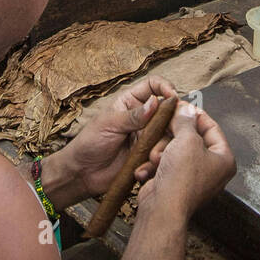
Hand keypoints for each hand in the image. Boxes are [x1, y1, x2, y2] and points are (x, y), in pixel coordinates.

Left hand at [56, 75, 177, 200]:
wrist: (82, 173)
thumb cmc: (89, 143)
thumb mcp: (108, 124)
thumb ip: (132, 115)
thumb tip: (155, 102)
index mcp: (130, 101)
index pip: (153, 86)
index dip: (165, 87)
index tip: (173, 97)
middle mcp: (142, 117)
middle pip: (167, 110)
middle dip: (174, 119)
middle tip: (177, 129)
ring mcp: (146, 136)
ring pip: (168, 134)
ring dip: (164, 144)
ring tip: (153, 156)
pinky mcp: (148, 154)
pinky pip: (161, 153)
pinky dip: (158, 159)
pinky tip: (146, 166)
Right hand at [137, 100, 234, 220]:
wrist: (162, 209)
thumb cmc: (181, 179)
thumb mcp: (186, 140)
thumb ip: (186, 121)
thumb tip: (186, 110)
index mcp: (223, 159)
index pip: (212, 128)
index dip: (196, 115)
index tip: (183, 106)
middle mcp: (211, 170)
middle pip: (190, 139)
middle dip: (172, 136)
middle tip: (163, 124)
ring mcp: (193, 178)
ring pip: (174, 151)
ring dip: (160, 152)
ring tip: (156, 158)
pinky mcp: (175, 185)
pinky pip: (164, 166)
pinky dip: (154, 166)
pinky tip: (147, 169)